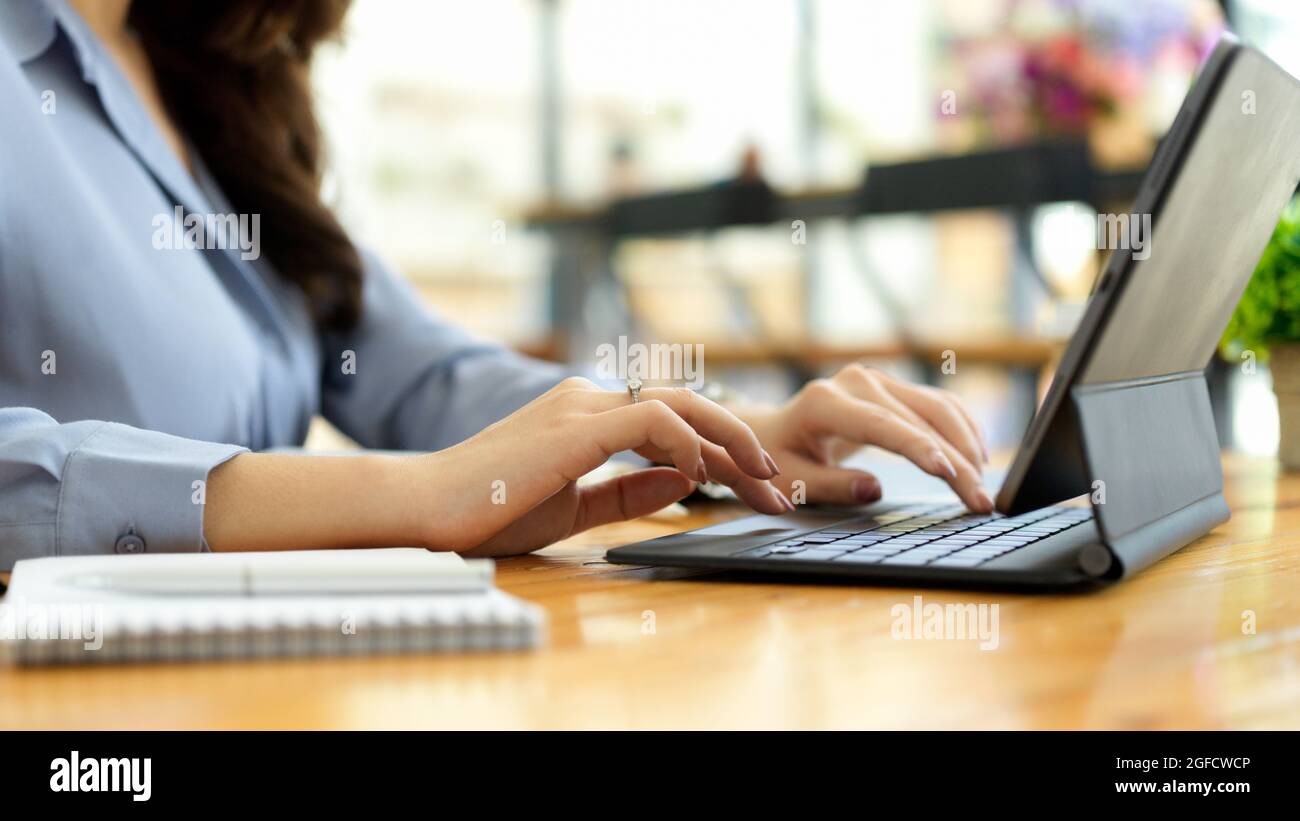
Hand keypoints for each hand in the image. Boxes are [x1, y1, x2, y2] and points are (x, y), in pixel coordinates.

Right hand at [425, 377, 791, 555]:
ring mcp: (582, 405)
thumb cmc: (491, 506)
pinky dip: (687, 441)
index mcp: (590, 414)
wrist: (427, 508)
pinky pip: (650, 418)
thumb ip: (630, 489)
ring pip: (680, 404)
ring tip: (761, 481)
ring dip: (730, 442)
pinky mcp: (575, 423)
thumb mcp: (576, 504)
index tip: (758, 489)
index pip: (675, 421)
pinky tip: (704, 474)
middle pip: (690, 405)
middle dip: (743, 444)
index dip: (724, 451)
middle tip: (780, 487)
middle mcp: (591, 398)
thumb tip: (686, 481)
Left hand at [737, 364, 992, 512]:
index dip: (918, 448)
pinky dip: (963, 429)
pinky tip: (979, 458)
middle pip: (918, 421)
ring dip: (967, 447)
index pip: (880, 424)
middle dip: (956, 463)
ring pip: (937, 408)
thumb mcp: (792, 480)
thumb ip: (830, 486)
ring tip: (984, 487)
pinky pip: (939, 404)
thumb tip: (874, 489)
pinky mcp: (895, 387)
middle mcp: (856, 381)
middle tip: (982, 502)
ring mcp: (878, 380)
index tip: (950, 473)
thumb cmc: (779, 459)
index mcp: (824, 402)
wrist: (774, 430)